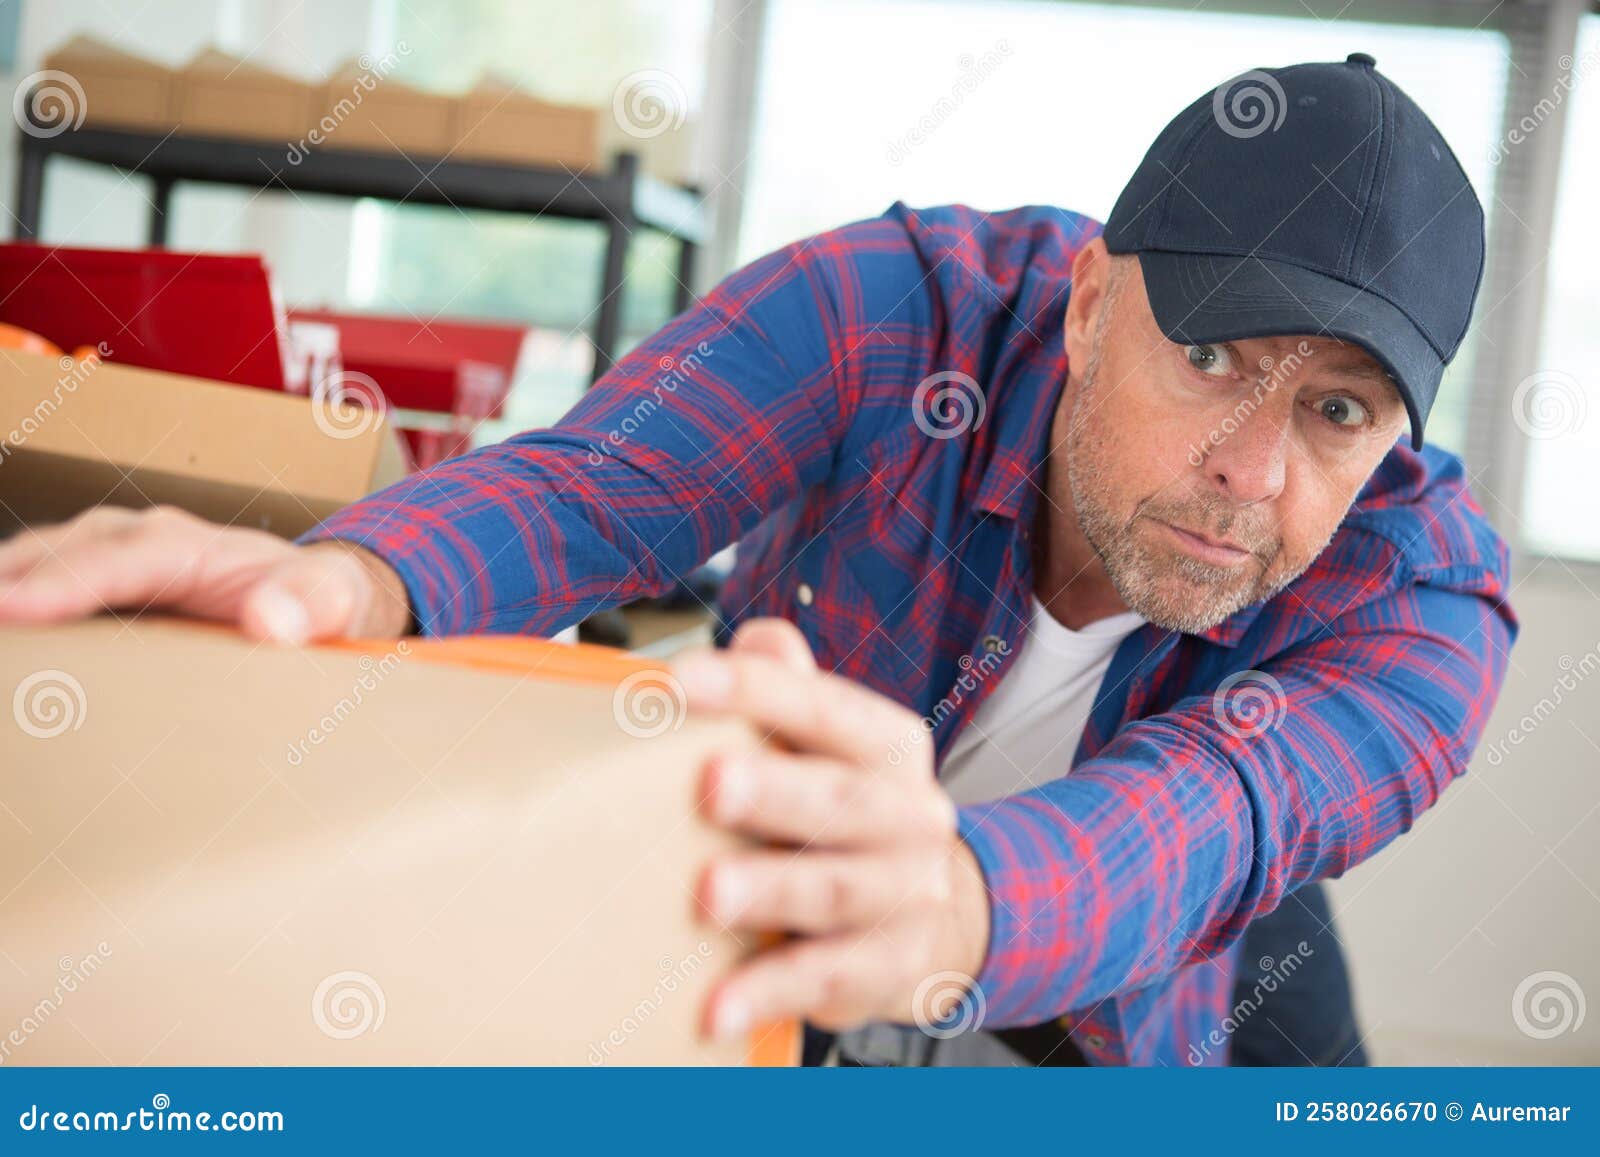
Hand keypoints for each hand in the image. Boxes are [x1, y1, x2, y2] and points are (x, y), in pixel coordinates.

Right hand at [0, 505, 411, 640]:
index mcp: (183, 543)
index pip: (112, 561)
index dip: (60, 586)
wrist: (316, 590)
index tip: (8, 610)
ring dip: (5, 593)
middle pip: (51, 558)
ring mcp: (103, 557)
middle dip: (8, 588)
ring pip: (31, 567)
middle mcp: (132, 539)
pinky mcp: (93, 584)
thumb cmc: (319, 593)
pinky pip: (36, 590)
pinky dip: (16, 609)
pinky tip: (12, 651)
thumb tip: (270, 621)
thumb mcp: (334, 598)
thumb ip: (311, 605)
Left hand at [671, 618, 990, 1040]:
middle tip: (710, 784)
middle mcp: (909, 815)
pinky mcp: (888, 967)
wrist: (934, 911)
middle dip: (775, 791)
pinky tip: (715, 1007)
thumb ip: (789, 691)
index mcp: (887, 745)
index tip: (680, 680)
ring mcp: (906, 895)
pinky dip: (769, 993)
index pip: (823, 707)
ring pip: (838, 891)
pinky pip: (826, 978)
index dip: (754, 691)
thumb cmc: (846, 810)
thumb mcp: (828, 745)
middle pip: (842, 800)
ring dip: (773, 890)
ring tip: (708, 894)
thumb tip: (758, 640)